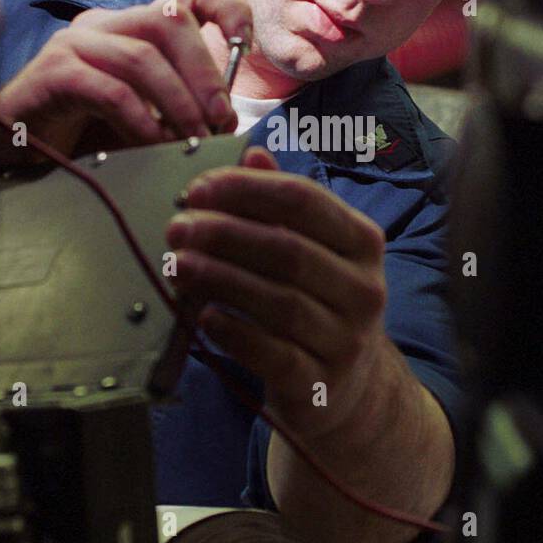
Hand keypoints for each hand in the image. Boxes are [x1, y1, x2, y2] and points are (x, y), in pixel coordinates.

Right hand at [0, 0, 251, 157]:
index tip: (245, 44)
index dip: (225, 8)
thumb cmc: (80, 136)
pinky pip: (107, 89)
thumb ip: (177, 109)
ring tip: (192, 139)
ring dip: (177, 102)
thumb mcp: (140, 117)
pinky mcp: (52, 72)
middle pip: (168, 21)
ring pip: (141, 56)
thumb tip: (227, 123)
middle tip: (221, 120)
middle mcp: (102, 24)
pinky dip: (139, 119)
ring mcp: (73, 43)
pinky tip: (152, 145)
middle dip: (204, 74)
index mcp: (129, 28)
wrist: (8, 151)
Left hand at [166, 147, 388, 440]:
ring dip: (221, 279)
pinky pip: (274, 355)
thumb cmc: (318, 302)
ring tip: (179, 265)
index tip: (197, 189)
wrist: (348, 387)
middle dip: (225, 234)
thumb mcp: (312, 249)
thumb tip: (254, 154)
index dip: (246, 190)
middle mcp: (364, 289)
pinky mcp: (321, 385)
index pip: (305, 201)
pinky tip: (204, 316)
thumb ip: (284, 205)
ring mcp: (347, 340)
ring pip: (279, 303)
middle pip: (288, 251)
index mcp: (363, 242)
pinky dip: (235, 333)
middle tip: (177, 227)